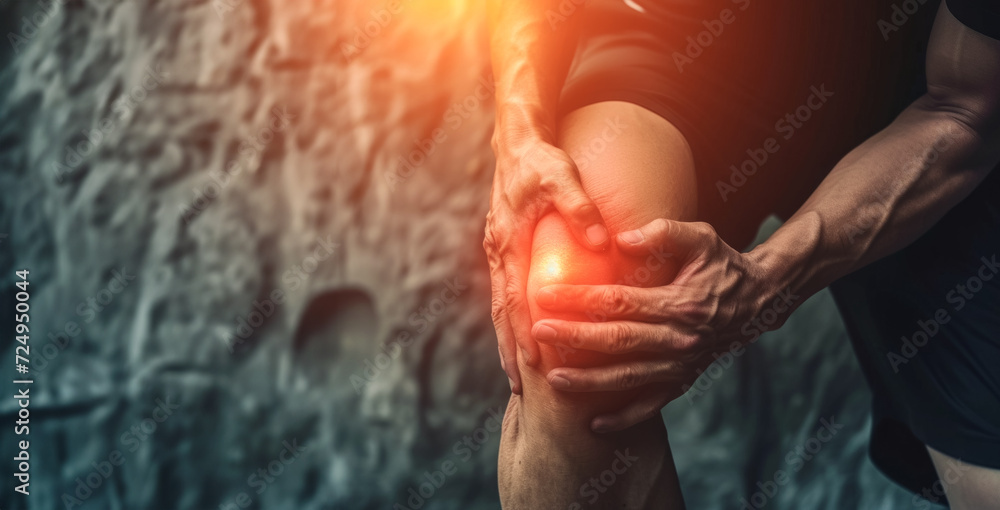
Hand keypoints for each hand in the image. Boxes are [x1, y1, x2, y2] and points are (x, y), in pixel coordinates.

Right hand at [485, 132, 609, 393]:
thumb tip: (600, 243)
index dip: (523, 333)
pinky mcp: (504, 247)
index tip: (533, 364)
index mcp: (508, 241)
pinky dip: (512, 316)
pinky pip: (506, 290)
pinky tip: (522, 333)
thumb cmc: (541, 159)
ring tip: (518, 373)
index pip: (514, 298)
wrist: (516, 140)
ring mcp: (498, 250)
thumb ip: (579, 208)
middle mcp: (498, 251)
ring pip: (501, 304)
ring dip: (508, 338)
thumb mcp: (561, 177)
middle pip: (502, 311)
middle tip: (520, 387)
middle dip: (510, 349)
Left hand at [530, 218, 799, 430]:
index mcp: (682, 303)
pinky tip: (594, 424)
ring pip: (630, 377)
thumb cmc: (721, 264)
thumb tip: (622, 238)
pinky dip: (625, 417)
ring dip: (591, 382)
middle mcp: (682, 338)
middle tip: (538, 333)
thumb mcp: (701, 238)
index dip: (581, 299)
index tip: (545, 295)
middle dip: (575, 339)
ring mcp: (683, 363)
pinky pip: (652, 403)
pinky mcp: (684, 380)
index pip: (621, 302)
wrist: (757, 301)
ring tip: (554, 381)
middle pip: (620, 341)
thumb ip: (664, 233)